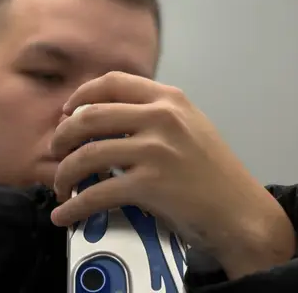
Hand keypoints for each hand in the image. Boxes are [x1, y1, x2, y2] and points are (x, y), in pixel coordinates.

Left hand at [50, 72, 295, 279]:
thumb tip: (104, 117)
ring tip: (60, 187)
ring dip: (64, 173)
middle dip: (63, 135)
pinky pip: (97, 193)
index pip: (112, 82)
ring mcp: (156, 149)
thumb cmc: (214, 172)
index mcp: (169, 98)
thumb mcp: (189, 126)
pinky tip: (65, 215)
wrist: (242, 213)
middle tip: (55, 152)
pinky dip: (74, 207)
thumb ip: (154, 114)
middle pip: (91, 115)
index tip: (66, 112)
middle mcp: (161, 117)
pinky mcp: (151, 184)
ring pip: (88, 153)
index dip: (81, 95)